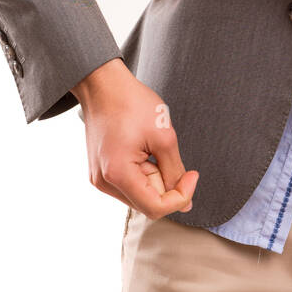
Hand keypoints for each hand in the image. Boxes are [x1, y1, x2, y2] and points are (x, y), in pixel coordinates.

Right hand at [71, 58, 198, 219]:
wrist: (103, 83)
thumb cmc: (131, 103)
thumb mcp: (163, 136)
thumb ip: (175, 172)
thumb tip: (186, 203)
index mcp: (117, 175)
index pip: (155, 208)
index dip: (181, 196)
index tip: (192, 175)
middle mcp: (103, 182)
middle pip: (146, 202)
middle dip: (166, 183)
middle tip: (170, 153)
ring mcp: (99, 177)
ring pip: (138, 193)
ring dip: (154, 177)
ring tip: (152, 146)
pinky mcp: (100, 170)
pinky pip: (128, 182)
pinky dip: (142, 171)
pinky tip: (143, 148)